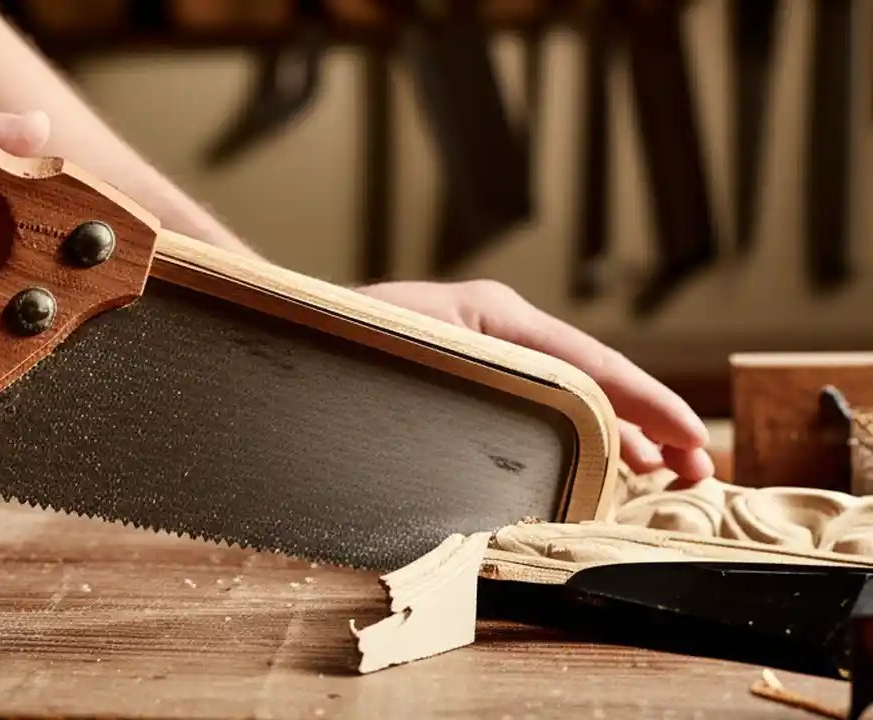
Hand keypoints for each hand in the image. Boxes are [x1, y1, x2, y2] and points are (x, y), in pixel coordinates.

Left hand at [360, 280, 714, 482]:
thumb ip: (491, 382)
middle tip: (698, 466)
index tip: (687, 434)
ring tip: (669, 470)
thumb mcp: (420, 360)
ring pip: (575, 394)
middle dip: (648, 422)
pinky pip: (547, 404)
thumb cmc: (343, 338)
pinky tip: (612, 460)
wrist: (295, 330)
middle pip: (593, 377)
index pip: (588, 362)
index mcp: (497, 316)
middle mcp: (504, 329)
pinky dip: (584, 433)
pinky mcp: (481, 377)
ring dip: (623, 432)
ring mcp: (494, 352)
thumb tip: (564, 418)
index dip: (644, 402)